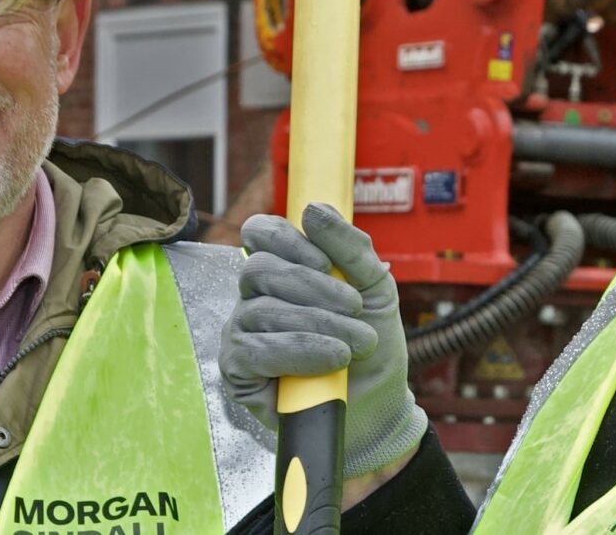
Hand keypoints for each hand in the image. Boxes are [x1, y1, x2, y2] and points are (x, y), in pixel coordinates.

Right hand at [222, 203, 427, 480]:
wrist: (378, 406)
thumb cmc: (372, 347)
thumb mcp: (376, 289)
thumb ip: (351, 247)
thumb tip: (313, 208)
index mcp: (284, 270)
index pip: (260, 234)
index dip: (287, 239)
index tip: (326, 263)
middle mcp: (255, 298)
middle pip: (260, 268)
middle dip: (315, 287)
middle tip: (356, 308)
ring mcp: (241, 333)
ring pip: (261, 310)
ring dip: (319, 324)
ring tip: (358, 344)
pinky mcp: (237, 372)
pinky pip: (253, 350)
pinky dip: (298, 351)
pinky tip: (332, 359)